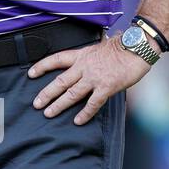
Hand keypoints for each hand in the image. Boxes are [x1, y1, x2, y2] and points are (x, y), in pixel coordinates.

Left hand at [28, 33, 150, 123]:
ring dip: (58, 105)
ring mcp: (94, 78)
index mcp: (81, 55)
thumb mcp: (99, 48)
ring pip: (71, 93)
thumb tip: (84, 64)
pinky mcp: (106, 87)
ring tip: (48, 113)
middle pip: (60, 81)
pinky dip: (85, 113)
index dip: (42, 66)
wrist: (137, 46)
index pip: (56, 59)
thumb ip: (89, 58)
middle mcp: (84, 67)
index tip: (31, 73)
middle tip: (36, 104)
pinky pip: (93, 103)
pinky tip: (77, 121)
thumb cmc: (122, 47)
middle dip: (46, 93)